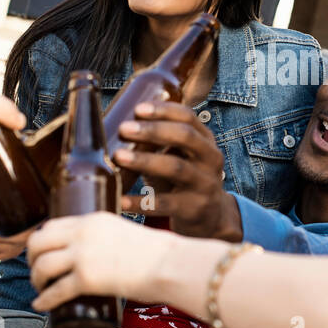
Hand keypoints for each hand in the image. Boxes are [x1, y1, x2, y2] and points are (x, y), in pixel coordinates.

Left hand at [28, 212, 176, 311]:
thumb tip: (103, 258)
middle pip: (38, 243)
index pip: (52, 225)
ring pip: (42, 266)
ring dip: (36, 279)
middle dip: (31, 259)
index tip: (41, 252)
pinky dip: (44, 300)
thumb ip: (109, 241)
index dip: (41, 240)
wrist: (170, 264)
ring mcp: (83, 256)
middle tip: (37, 271)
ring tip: (40, 288)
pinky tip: (41, 304)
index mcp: (92, 219)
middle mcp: (82, 234)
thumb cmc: (157, 253)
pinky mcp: (86, 279)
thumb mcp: (125, 233)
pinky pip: (56, 291)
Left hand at [112, 101, 241, 239]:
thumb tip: (117, 128)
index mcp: (206, 141)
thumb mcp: (180, 157)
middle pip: (185, 137)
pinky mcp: (194, 210)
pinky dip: (141, 202)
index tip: (138, 109)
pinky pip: (165, 205)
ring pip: (176, 167)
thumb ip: (159, 143)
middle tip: (124, 129)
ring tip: (119, 157)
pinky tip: (121, 200)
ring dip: (145, 160)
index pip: (188, 117)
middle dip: (153, 130)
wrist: (209, 219)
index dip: (163, 110)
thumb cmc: (184, 181)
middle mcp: (210, 159)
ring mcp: (205, 185)